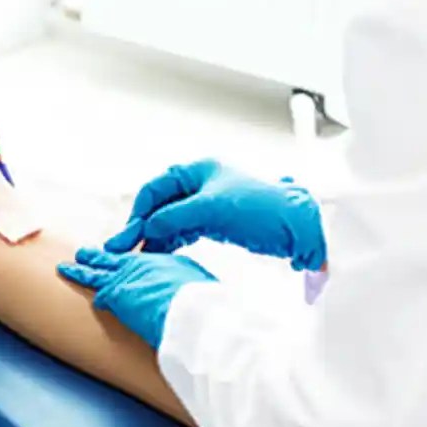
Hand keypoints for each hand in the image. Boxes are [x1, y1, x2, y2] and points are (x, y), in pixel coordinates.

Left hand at [58, 248, 215, 349]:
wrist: (190, 312)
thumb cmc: (202, 304)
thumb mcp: (199, 285)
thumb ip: (188, 284)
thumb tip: (193, 291)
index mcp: (164, 260)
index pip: (141, 260)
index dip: (129, 262)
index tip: (124, 262)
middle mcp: (143, 264)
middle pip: (114, 258)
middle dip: (98, 256)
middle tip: (84, 252)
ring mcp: (126, 277)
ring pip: (97, 271)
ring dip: (81, 269)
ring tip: (67, 266)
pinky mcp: (115, 293)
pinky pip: (99, 293)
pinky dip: (91, 291)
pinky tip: (84, 291)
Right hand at [107, 159, 326, 270]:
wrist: (300, 227)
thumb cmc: (260, 207)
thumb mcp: (212, 209)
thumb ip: (175, 216)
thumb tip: (146, 227)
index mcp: (198, 170)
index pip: (156, 188)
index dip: (140, 210)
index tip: (129, 234)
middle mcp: (200, 184)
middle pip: (160, 205)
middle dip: (144, 226)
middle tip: (126, 249)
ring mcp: (207, 205)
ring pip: (170, 221)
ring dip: (155, 237)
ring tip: (141, 256)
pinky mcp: (216, 224)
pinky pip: (184, 232)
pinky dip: (171, 242)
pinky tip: (160, 254)